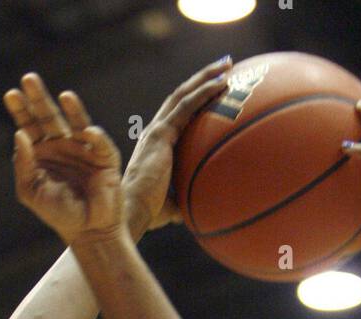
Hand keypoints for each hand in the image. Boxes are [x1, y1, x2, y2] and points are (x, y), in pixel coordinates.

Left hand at [4, 74, 123, 243]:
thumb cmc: (59, 214)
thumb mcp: (32, 191)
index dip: (20, 110)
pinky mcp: (105, 157)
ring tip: (63, 96)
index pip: (29, 126)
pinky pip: (100, 143)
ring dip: (70, 107)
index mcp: (42, 153)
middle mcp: (62, 146)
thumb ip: (24, 165)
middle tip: (28, 79)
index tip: (10, 94)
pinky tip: (87, 132)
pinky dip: (95, 136)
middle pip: (48, 116)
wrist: (89, 232)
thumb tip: (19, 134)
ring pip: (76, 121)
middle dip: (39, 98)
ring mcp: (84, 149)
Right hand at [123, 58, 232, 231]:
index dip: (195, 98)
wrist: (133, 212)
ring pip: (184, 94)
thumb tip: (198, 209)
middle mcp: (156, 132)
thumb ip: (184, 201)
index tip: (215, 87)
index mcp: (157, 144)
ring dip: (206, 77)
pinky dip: (204, 93)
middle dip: (203, 78)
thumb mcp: (172, 205)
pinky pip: (186, 107)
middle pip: (181, 96)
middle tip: (225, 65)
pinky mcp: (161, 134)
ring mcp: (157, 130)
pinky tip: (222, 83)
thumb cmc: (149, 213)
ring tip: (227, 63)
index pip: (178, 114)